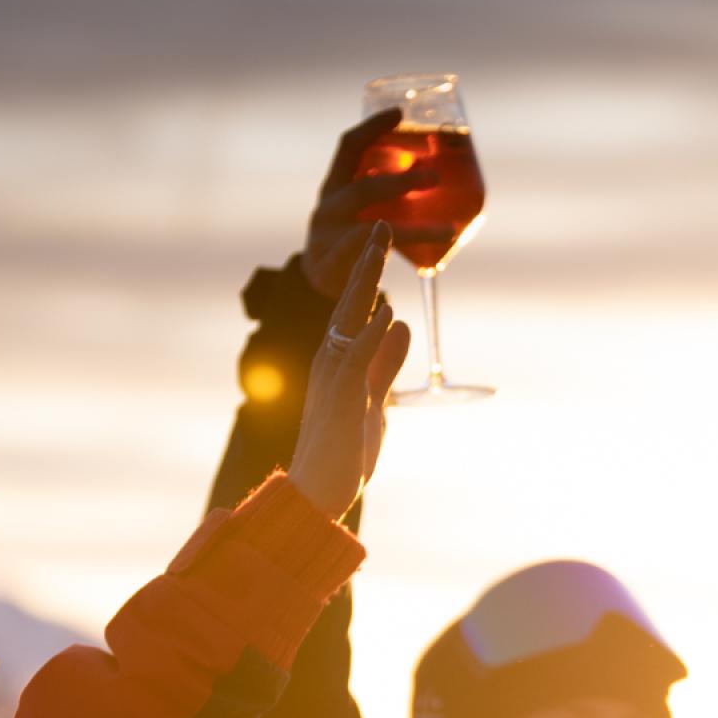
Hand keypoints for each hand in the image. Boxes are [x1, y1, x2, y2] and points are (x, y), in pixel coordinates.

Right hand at [287, 224, 410, 520]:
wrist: (318, 492)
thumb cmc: (344, 450)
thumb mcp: (375, 398)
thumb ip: (385, 363)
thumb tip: (399, 323)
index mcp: (339, 360)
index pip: (356, 308)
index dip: (370, 273)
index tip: (383, 239)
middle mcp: (331, 360)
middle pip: (350, 302)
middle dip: (367, 262)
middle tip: (382, 224)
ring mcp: (334, 377)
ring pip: (350, 320)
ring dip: (365, 283)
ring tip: (381, 247)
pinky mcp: (342, 399)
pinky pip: (356, 360)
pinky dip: (370, 336)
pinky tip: (385, 312)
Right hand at [302, 108, 452, 296]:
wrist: (315, 280)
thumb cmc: (347, 235)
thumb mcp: (358, 206)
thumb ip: (384, 188)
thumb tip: (434, 170)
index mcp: (334, 184)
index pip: (349, 147)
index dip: (372, 127)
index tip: (399, 112)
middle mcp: (328, 206)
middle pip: (363, 188)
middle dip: (401, 182)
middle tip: (436, 178)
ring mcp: (328, 238)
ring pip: (369, 228)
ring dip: (413, 228)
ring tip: (449, 230)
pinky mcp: (333, 267)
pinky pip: (368, 261)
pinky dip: (400, 260)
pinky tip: (427, 261)